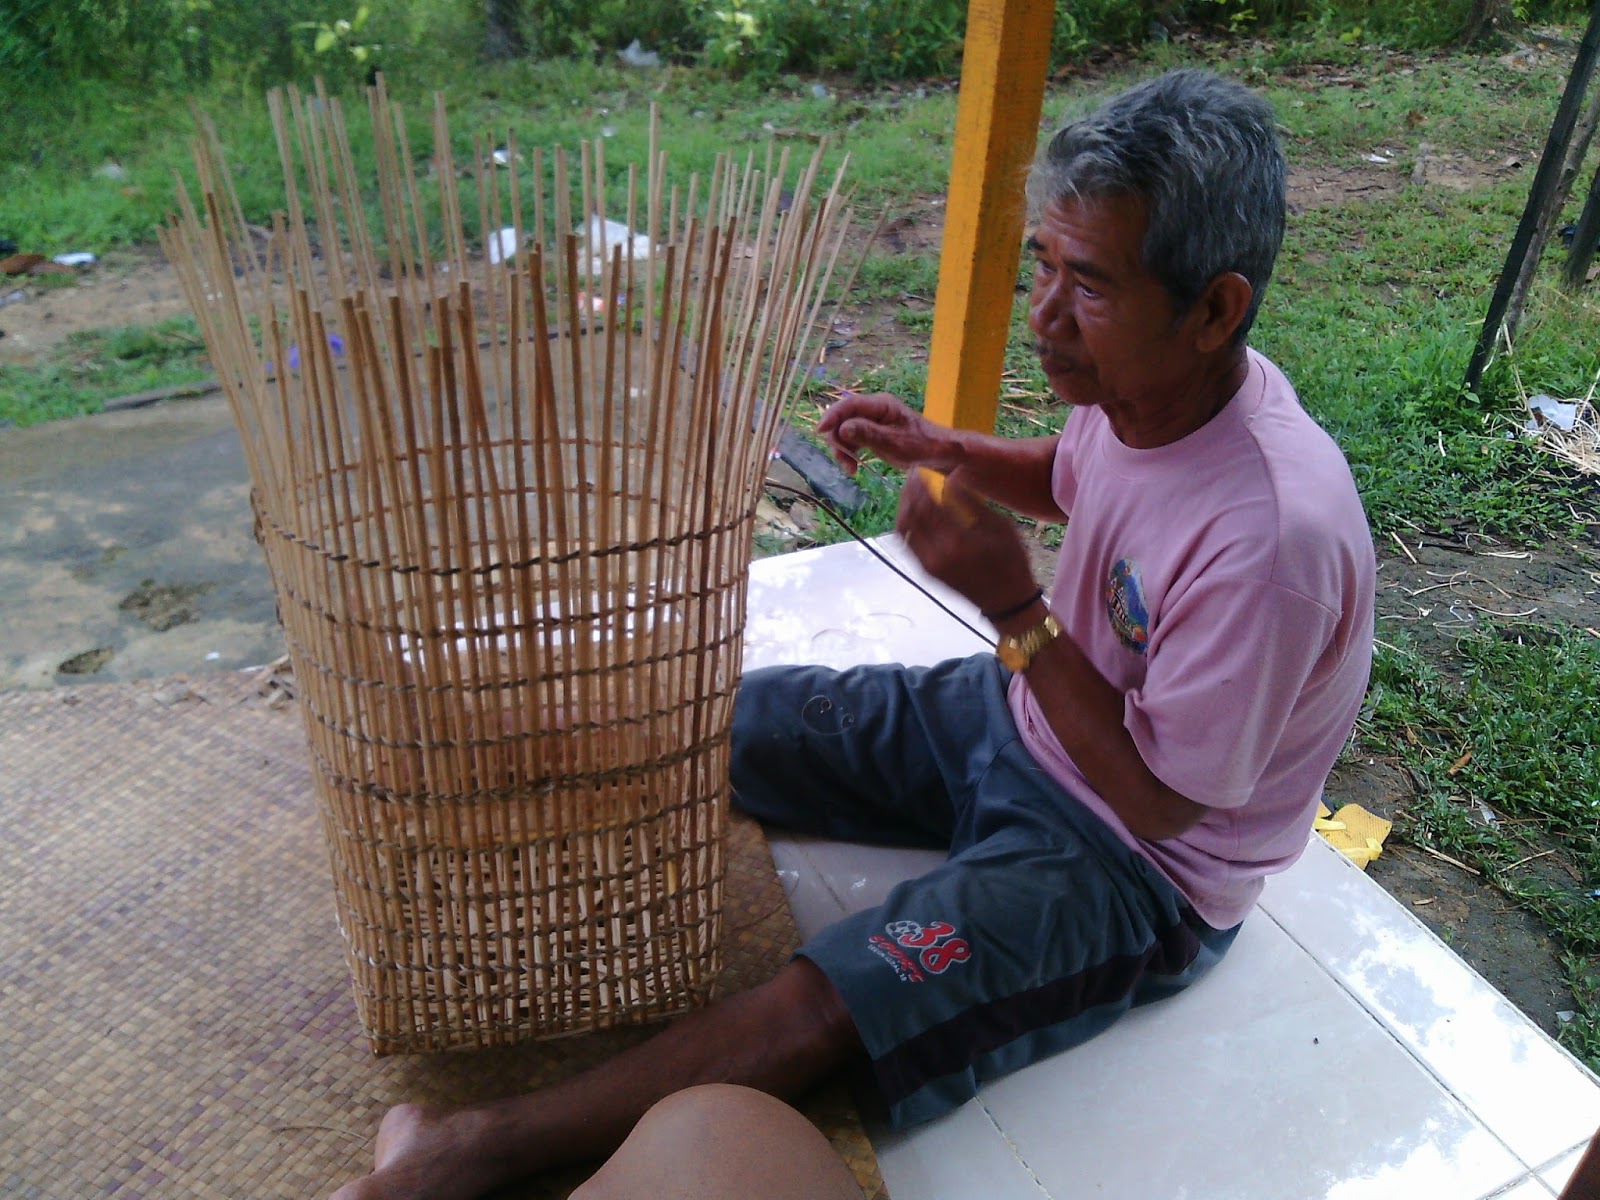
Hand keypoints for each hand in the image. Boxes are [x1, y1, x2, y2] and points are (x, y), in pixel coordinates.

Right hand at [815, 392, 958, 475]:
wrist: (939, 453)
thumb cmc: (921, 445)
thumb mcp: (894, 443)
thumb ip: (868, 434)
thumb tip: (842, 428)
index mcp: (880, 405)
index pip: (849, 405)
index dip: (832, 416)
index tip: (820, 432)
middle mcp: (874, 409)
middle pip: (843, 419)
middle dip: (838, 440)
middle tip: (844, 461)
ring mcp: (873, 421)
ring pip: (845, 431)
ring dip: (844, 449)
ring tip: (851, 469)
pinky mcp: (873, 433)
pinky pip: (853, 439)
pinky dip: (851, 452)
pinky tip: (854, 467)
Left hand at [895, 469, 1037, 618]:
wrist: (1006, 602)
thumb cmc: (1011, 561)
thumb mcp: (1000, 526)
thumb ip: (971, 502)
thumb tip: (949, 476)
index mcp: (958, 541)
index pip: (929, 502)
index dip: (922, 481)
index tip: (924, 464)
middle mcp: (936, 555)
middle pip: (911, 514)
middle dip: (909, 490)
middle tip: (915, 472)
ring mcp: (927, 565)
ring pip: (904, 529)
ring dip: (904, 505)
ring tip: (912, 488)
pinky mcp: (925, 571)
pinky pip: (907, 543)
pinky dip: (906, 522)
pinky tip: (913, 509)